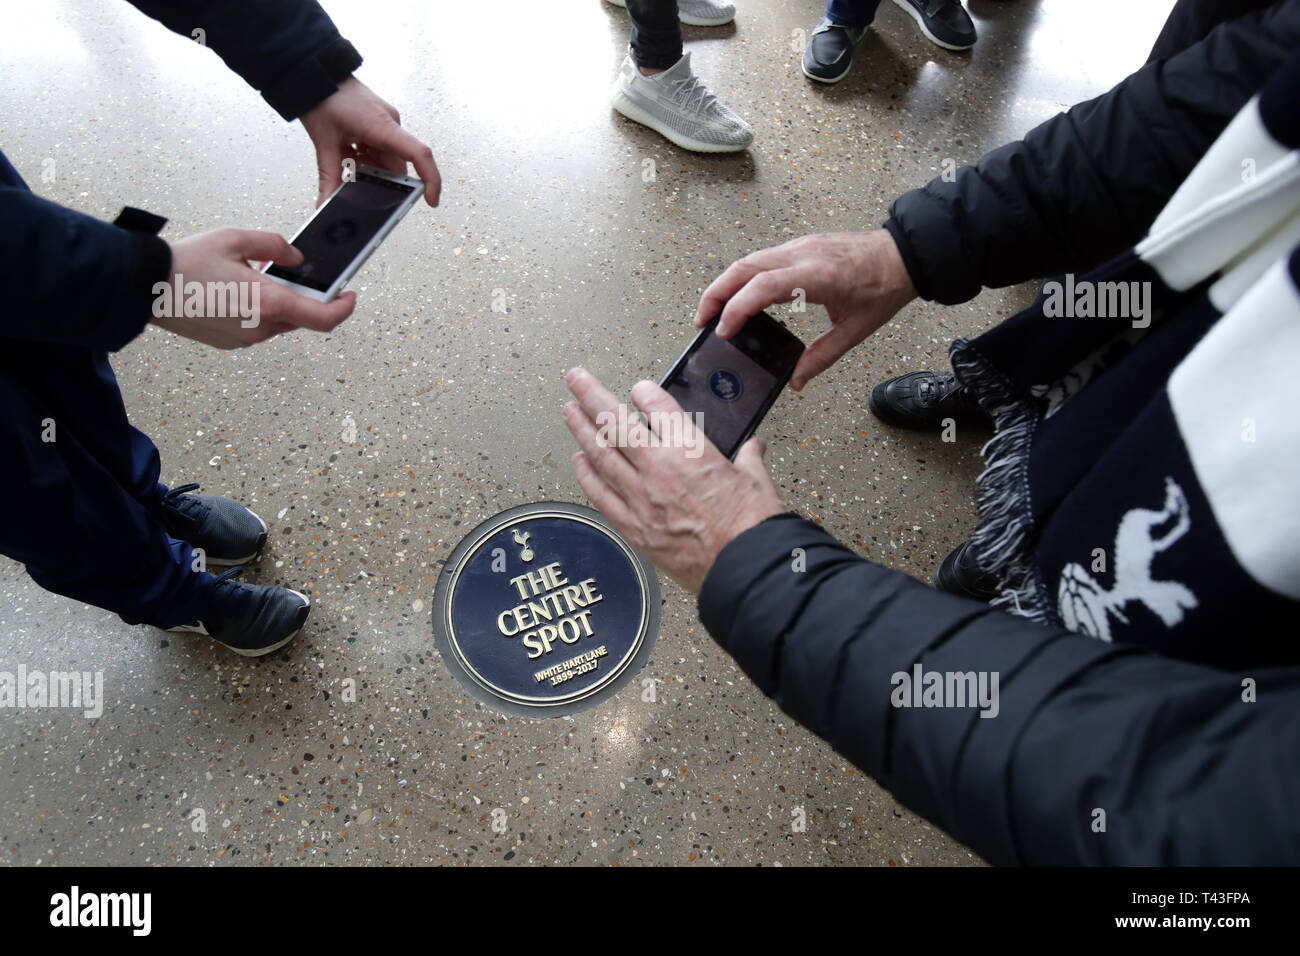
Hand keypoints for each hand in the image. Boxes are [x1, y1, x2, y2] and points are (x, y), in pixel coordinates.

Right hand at [151, 228, 355, 348]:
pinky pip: (256, 328)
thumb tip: (296, 258)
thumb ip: (274, 245)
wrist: (143, 287)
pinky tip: (236, 291)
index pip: (324, 318)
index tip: (350, 296)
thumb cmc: (185, 263)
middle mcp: (260, 327)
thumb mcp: (235, 239)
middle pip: (300, 318)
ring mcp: (244, 339)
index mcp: (269, 303)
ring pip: (278, 323)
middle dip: (302, 297)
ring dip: (277, 303)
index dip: (344, 308)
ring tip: (254, 277)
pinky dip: (257, 311)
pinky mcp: (228, 343)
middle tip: (292, 274)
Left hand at [300, 77, 440, 206]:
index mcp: (383, 126)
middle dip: (379, 181)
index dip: (431, 179)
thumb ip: (329, 177)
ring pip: (384, 160)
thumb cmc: (323, 96)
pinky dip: (364, 159)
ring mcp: (384, 123)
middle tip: (360, 188)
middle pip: (395, 165)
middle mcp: (389, 124)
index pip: (419, 154)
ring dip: (368, 169)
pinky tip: (348, 156)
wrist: (315, 72)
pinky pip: (377, 150)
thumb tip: (328, 203)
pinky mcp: (376, 123)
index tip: (431, 200)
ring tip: (346, 162)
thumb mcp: (324, 142)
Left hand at [562, 367, 784, 592]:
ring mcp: (642, 498)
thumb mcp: (756, 481)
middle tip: (576, 378)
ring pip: (601, 455)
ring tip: (569, 411)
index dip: (645, 391)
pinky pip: (602, 496)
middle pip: (615, 421)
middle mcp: (659, 468)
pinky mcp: (635, 528)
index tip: (639, 388)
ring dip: (581, 430)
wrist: (743, 570)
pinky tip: (579, 462)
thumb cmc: (752, 528)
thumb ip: (748, 459)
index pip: (657, 405)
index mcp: (691, 450)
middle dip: (591, 395)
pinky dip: (587, 476)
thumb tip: (752, 449)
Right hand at [694, 230, 916, 389]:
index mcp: (817, 276)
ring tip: (713, 312)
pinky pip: (761, 258)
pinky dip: (742, 277)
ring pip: (748, 260)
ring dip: (725, 284)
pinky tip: (739, 297)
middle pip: (743, 268)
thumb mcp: (856, 330)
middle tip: (701, 322)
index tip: (723, 332)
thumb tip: (796, 381)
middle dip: (715, 294)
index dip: (736, 309)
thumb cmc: (884, 287)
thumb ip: (821, 357)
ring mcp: (798, 246)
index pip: (762, 287)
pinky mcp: (799, 246)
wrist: (903, 256)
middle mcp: (802, 255)